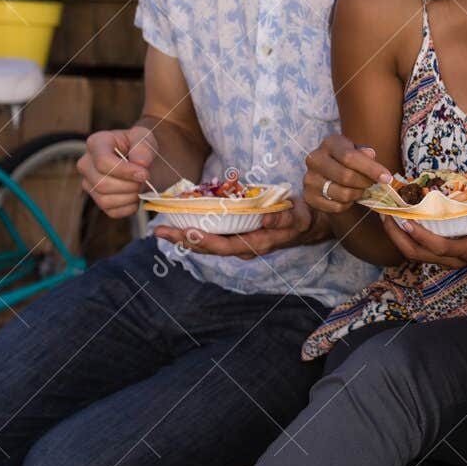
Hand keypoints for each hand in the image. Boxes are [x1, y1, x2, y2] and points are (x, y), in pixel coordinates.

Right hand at [77, 124, 156, 218]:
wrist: (145, 161)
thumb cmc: (141, 147)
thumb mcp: (145, 138)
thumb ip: (143, 147)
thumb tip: (140, 164)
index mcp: (96, 143)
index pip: (102, 162)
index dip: (125, 171)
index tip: (144, 173)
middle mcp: (86, 165)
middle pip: (102, 184)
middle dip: (129, 185)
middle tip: (145, 180)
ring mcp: (89, 184)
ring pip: (105, 200)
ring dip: (130, 197)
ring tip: (140, 187)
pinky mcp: (98, 200)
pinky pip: (112, 212)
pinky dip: (129, 207)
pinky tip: (136, 196)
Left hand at [152, 198, 323, 258]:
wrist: (306, 226)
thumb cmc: (301, 219)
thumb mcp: (297, 217)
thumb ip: (283, 219)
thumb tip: (266, 220)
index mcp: (256, 244)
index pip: (224, 246)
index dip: (204, 241)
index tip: (185, 232)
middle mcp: (243, 247)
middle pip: (209, 248)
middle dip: (184, 240)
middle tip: (159, 231)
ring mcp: (238, 243)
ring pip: (207, 245)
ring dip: (184, 238)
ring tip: (162, 230)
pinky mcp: (236, 237)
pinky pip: (212, 238)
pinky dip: (195, 233)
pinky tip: (180, 225)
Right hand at [304, 133, 392, 213]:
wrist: (328, 173)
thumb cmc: (348, 160)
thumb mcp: (358, 152)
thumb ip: (365, 153)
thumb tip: (370, 154)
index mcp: (329, 143)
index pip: (350, 157)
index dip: (371, 169)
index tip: (387, 178)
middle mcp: (314, 159)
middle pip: (346, 176)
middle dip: (365, 183)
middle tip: (372, 184)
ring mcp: (309, 179)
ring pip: (342, 193)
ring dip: (357, 194)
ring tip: (360, 189)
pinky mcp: (308, 197)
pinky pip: (335, 206)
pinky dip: (347, 205)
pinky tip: (349, 197)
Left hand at [382, 215, 466, 268]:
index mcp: (465, 252)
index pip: (438, 247)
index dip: (421, 236)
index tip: (406, 222)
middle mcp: (451, 259)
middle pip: (417, 254)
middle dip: (398, 237)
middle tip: (386, 216)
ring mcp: (444, 259)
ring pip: (414, 253)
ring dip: (397, 237)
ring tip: (387, 217)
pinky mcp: (441, 255)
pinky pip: (418, 249)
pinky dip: (405, 236)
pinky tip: (400, 221)